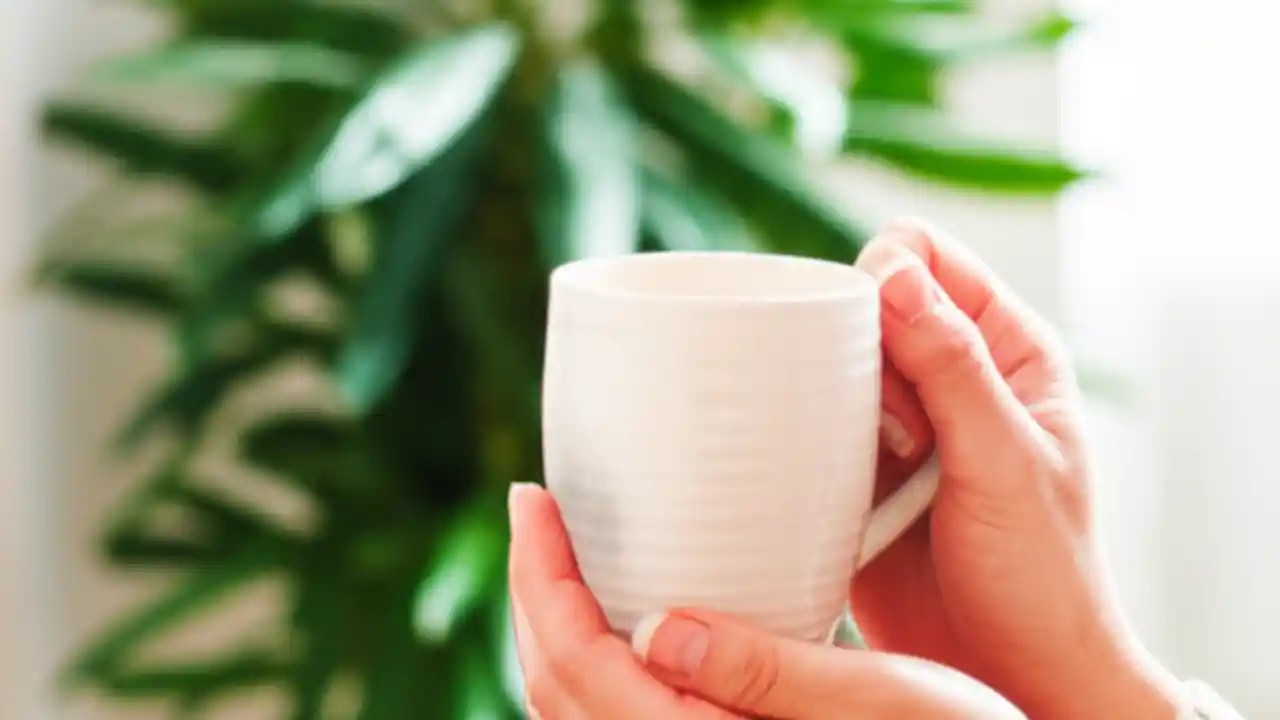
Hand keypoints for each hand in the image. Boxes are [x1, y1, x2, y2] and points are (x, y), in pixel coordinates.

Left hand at [509, 483, 1019, 718]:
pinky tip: (626, 605)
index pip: (574, 665)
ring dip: (556, 622)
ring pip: (577, 704)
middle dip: (533, 592)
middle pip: (557, 684)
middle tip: (540, 509)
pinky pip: (616, 711)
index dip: (537, 578)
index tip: (534, 495)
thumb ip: (765, 675)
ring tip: (565, 548)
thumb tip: (654, 630)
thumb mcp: (880, 700)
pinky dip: (593, 655)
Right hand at [851, 219, 1182, 718]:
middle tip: (885, 432)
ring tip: (863, 471)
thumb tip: (893, 275)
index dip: (885, 279)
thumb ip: (953, 368)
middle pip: (861, 305)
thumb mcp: (1006, 464)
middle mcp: (946, 376)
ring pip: (823, 366)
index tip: (883, 349)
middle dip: (848, 352)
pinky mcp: (852, 474)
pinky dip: (793, 443)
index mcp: (1004, 349)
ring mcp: (895, 427)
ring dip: (819, 402)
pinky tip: (818, 483)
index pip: (923, 255)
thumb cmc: (1043, 578)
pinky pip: (801, 429)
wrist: (1012, 678)